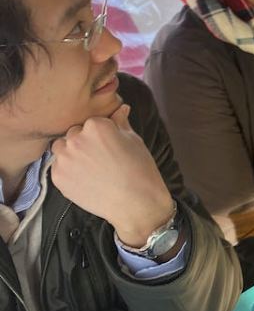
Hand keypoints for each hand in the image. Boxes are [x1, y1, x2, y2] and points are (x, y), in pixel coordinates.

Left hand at [50, 103, 174, 247]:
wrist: (135, 202)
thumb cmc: (139, 169)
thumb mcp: (134, 140)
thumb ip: (121, 122)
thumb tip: (121, 108)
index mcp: (96, 125)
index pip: (91, 122)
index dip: (101, 134)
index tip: (109, 144)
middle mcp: (76, 139)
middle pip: (73, 133)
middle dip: (84, 142)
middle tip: (99, 157)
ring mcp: (64, 158)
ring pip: (61, 148)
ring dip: (71, 154)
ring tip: (89, 167)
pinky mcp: (57, 177)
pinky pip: (58, 167)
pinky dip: (68, 171)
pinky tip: (85, 179)